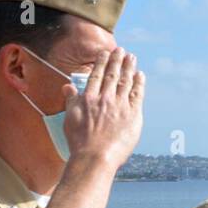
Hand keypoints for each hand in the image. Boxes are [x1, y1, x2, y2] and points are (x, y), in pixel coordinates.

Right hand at [63, 47, 144, 165]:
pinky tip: (140, 75)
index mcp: (89, 98)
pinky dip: (139, 83)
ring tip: (131, 57)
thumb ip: (70, 100)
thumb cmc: (80, 142)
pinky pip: (137, 94)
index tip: (105, 53)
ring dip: (129, 67)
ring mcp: (120, 106)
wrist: (96, 157)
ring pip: (125, 81)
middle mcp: (105, 99)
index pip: (96, 75)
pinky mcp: (133, 115)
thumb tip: (67, 86)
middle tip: (121, 50)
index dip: (101, 62)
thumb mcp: (69, 118)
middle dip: (117, 60)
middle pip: (112, 75)